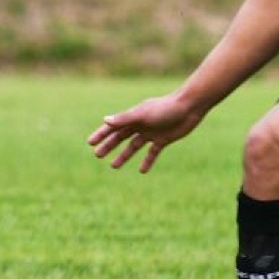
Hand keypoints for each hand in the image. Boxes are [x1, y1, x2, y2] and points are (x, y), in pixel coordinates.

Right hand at [87, 93, 204, 173]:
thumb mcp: (143, 114)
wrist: (189, 108)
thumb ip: (124, 119)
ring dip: (124, 156)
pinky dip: (147, 161)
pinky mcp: (163, 140)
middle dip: (109, 146)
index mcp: (133, 117)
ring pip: (133, 146)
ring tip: (113, 166)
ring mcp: (151, 133)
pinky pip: (152, 153)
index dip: (101, 134)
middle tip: (98, 155)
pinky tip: (142, 171)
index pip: (113, 126)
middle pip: (120, 137)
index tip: (90, 143)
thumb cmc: (165, 108)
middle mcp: (140, 125)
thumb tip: (105, 121)